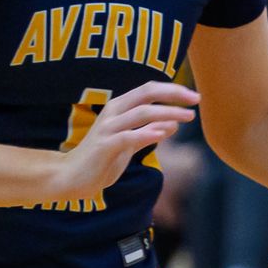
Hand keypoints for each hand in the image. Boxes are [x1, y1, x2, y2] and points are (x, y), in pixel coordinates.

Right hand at [46, 81, 198, 203]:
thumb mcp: (130, 144)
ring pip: (140, 113)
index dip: (172, 90)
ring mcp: (108, 128)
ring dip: (167, 113)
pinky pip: (128, 137)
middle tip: (196, 98)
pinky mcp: (104, 146)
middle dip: (173, 94)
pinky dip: (146, 133)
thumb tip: (172, 125)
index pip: (148, 90)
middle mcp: (113, 113)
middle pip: (145, 94)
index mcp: (119, 108)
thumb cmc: (101, 159)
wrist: (72, 177)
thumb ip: (149, 132)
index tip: (194, 96)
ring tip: (188, 116)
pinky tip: (164, 133)